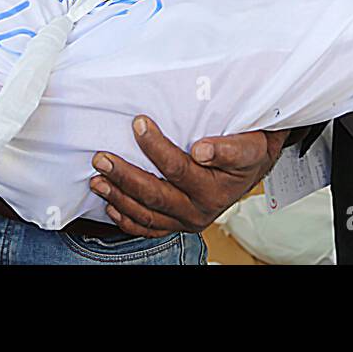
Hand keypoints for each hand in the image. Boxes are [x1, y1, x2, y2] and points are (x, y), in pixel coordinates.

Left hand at [88, 116, 287, 236]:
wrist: (255, 166)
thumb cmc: (250, 150)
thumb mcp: (249, 145)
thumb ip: (228, 148)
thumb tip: (201, 150)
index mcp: (214, 191)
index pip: (178, 169)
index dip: (155, 146)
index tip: (138, 124)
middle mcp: (199, 211)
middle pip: (154, 195)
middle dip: (124, 176)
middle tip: (102, 158)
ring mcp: (185, 221)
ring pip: (146, 215)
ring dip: (117, 198)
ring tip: (97, 180)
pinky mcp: (177, 224)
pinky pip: (147, 228)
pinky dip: (126, 219)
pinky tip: (110, 206)